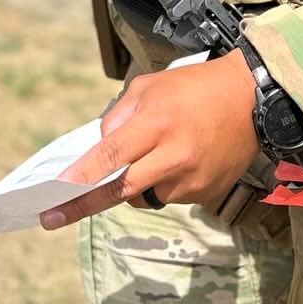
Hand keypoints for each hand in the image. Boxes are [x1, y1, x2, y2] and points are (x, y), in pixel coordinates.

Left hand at [40, 47, 258, 228]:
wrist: (251, 101)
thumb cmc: (195, 88)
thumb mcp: (149, 87)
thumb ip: (119, 116)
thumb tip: (98, 147)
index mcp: (157, 124)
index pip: (110, 155)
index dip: (80, 177)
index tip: (55, 192)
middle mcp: (174, 156)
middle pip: (120, 190)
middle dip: (83, 204)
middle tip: (51, 216)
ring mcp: (191, 180)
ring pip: (143, 195)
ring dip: (133, 183)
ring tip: (151, 155)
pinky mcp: (204, 194)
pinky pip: (168, 196)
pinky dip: (161, 183)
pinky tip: (177, 159)